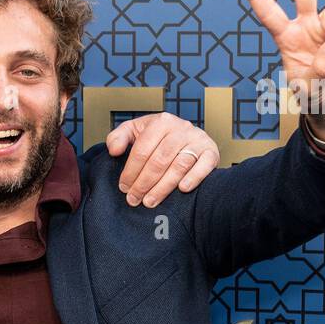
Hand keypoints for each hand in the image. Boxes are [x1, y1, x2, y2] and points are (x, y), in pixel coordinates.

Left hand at [106, 112, 220, 206]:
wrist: (186, 134)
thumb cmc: (157, 136)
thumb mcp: (135, 131)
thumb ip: (118, 137)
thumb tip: (113, 150)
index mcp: (161, 122)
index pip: (142, 149)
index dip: (131, 171)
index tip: (123, 187)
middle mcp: (181, 129)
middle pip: (159, 160)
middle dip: (144, 183)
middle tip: (134, 199)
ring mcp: (197, 140)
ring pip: (179, 166)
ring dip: (163, 187)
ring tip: (150, 201)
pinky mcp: (211, 151)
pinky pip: (204, 165)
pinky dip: (193, 178)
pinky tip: (182, 190)